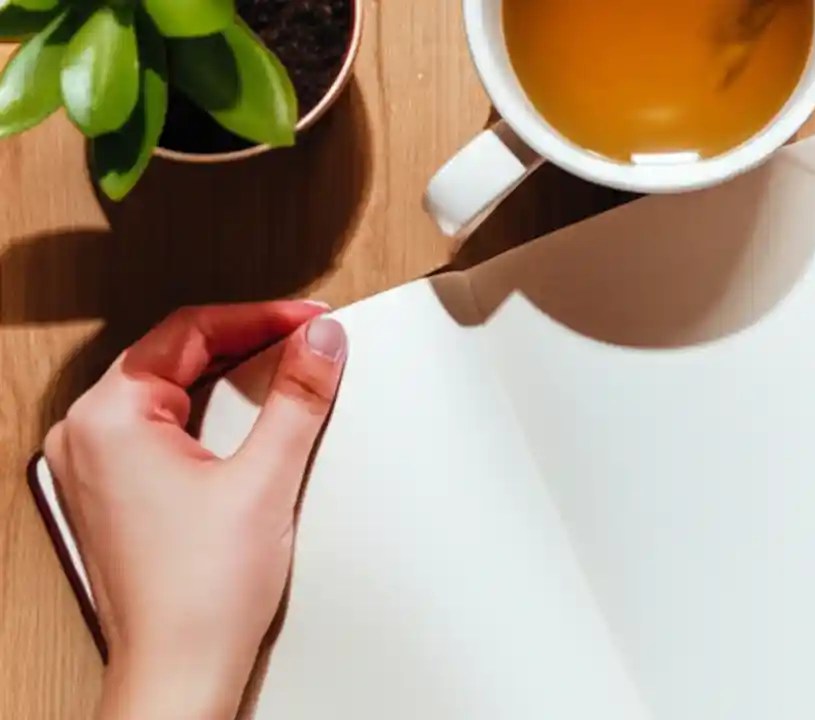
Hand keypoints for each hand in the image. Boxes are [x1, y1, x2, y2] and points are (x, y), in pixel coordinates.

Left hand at [43, 302, 347, 719]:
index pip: (190, 330)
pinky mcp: (113, 494)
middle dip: (247, 341)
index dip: (261, 317)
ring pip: (168, 389)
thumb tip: (320, 342)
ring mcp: (95, 467)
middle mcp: (88, 436)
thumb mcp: (265, 480)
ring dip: (229, 376)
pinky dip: (210, 413)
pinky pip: (162, 427)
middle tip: (305, 338)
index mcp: (109, 417)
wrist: (179, 671)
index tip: (310, 320)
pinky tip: (250, 421)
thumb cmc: (199, 595)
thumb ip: (298, 398)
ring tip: (285, 370)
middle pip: (175, 354)